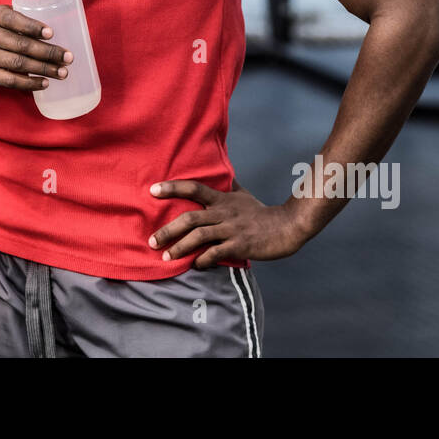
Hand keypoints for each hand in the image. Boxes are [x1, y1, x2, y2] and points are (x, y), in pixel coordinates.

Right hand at [0, 4, 71, 91]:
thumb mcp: (8, 18)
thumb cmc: (2, 32)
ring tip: (62, 72)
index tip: (51, 33)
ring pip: (19, 64)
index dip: (32, 27)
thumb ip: (27, 20)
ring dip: (44, 69)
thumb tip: (64, 31)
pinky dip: (30, 83)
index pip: (14, 20)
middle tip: (68, 57)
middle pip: (22, 45)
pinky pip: (11, 81)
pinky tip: (45, 82)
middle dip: (48, 52)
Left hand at [147, 179, 307, 268]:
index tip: (152, 190)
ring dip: (180, 247)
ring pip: (199, 236)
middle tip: (152, 240)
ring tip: (166, 256)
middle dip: (168, 230)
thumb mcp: (243, 194)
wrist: (286, 227)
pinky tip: (193, 265)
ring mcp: (231, 229)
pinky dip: (202, 259)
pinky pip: (216, 253)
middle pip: (190, 217)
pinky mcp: (240, 246)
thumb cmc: (261, 212)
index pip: (193, 188)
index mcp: (222, 199)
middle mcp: (223, 212)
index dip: (172, 187)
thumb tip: (221, 173)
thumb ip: (229, 185)